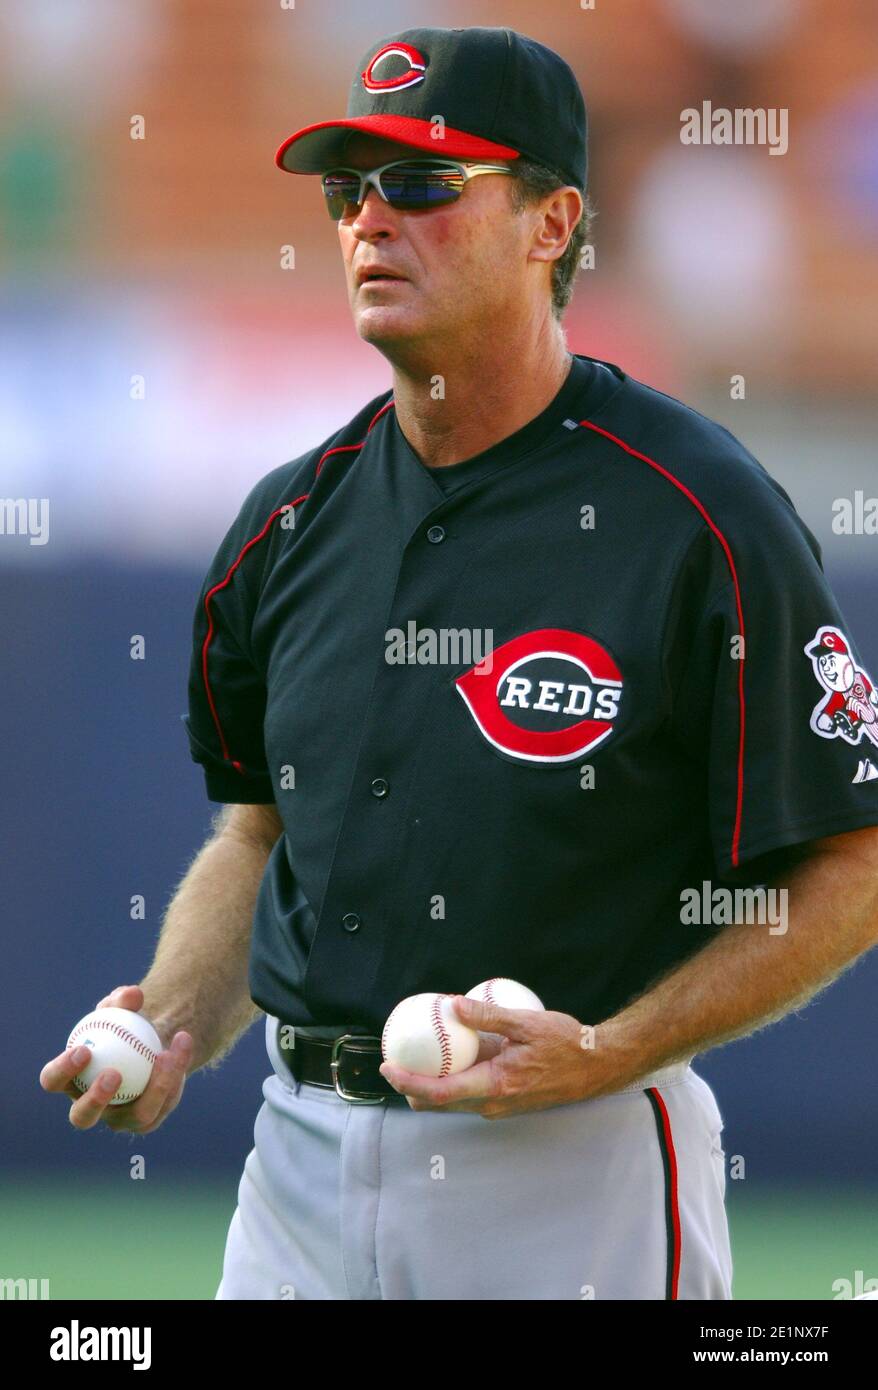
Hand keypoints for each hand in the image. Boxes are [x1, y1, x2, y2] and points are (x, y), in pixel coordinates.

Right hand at [40, 985, 193, 1133]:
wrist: (152, 1042)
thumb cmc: (124, 1027)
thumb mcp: (122, 1009)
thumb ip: (123, 1000)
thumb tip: (131, 995)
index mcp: (71, 1080)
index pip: (54, 1081)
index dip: (62, 1071)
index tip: (84, 1050)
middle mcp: (90, 1106)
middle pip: (82, 1116)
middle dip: (94, 1099)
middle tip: (113, 1073)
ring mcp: (119, 1119)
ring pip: (137, 1115)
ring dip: (154, 1085)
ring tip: (164, 1055)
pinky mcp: (147, 1121)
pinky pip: (164, 1103)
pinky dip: (175, 1072)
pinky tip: (181, 1045)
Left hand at [378, 995, 617, 1118]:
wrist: (597, 1066)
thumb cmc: (566, 1045)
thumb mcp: (526, 1023)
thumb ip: (487, 1016)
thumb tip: (452, 1006)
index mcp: (496, 1085)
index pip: (440, 1092)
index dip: (409, 1083)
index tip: (388, 1068)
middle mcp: (494, 1103)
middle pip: (440, 1104)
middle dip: (412, 1087)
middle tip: (395, 1061)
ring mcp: (501, 1106)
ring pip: (454, 1101)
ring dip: (432, 1083)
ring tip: (418, 1055)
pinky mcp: (507, 1101)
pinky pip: (471, 1093)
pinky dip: (454, 1078)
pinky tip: (453, 1054)